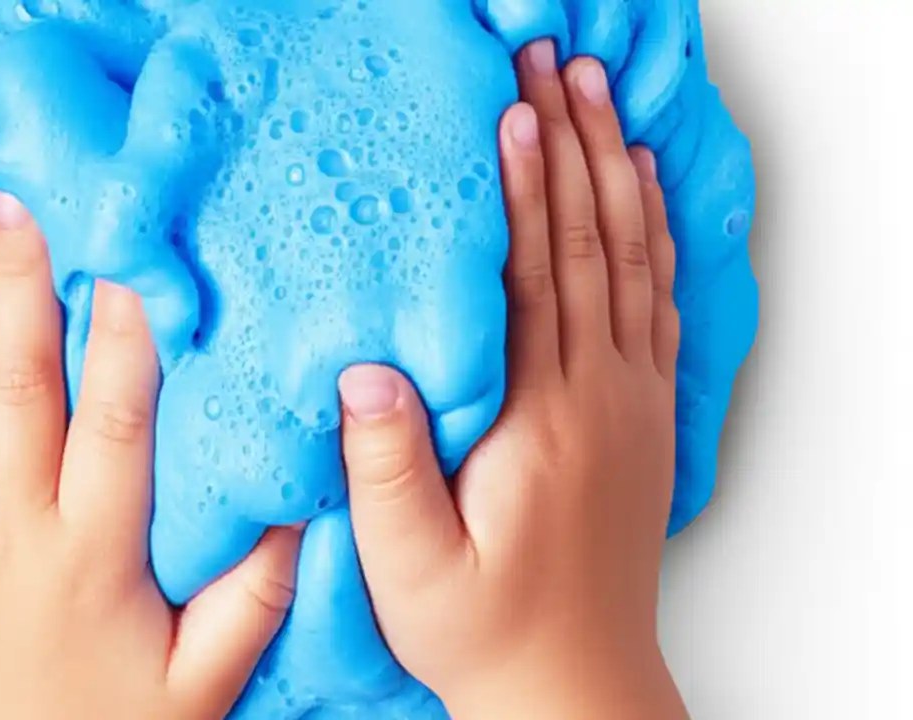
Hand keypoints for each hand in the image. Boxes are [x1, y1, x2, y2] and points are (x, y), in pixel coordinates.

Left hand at [0, 192, 301, 719]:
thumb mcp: (196, 688)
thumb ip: (250, 598)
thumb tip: (297, 509)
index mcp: (92, 553)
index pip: (113, 419)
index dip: (122, 334)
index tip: (125, 259)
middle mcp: (6, 532)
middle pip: (18, 387)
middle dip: (22, 287)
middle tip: (21, 204)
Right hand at [337, 40, 687, 718]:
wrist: (573, 682)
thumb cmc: (485, 626)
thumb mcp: (410, 566)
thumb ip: (384, 469)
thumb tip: (364, 370)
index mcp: (538, 421)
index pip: (533, 277)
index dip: (523, 189)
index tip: (511, 113)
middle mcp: (599, 398)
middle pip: (590, 244)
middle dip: (573, 145)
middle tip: (556, 66)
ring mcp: (632, 404)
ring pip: (633, 262)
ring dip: (617, 172)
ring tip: (601, 100)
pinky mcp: (645, 418)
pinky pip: (659, 306)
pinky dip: (656, 238)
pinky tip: (645, 194)